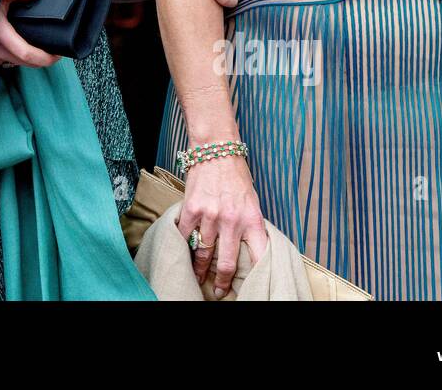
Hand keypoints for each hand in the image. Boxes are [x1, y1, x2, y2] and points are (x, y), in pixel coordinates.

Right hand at [0, 0, 58, 68]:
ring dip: (27, 58)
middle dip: (41, 59)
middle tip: (54, 50)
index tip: (58, 54)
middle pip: (24, 62)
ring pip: (13, 63)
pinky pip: (3, 62)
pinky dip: (13, 56)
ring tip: (37, 45)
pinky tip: (17, 45)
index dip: (45, 58)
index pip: (26, 54)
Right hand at [177, 155, 267, 297]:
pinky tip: (182, 253)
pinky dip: (183, 245)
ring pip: (203, 252)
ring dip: (199, 268)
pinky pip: (185, 235)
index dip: (257, 276)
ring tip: (198, 277)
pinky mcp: (192, 209)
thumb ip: (248, 224)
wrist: (216, 149)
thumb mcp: (251, 201)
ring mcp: (210, 215)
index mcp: (252, 219)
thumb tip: (247, 247)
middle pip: (227, 263)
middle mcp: (232, 220)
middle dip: (223, 282)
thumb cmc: (235, 175)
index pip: (260, 256)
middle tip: (219, 292)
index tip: (252, 288)